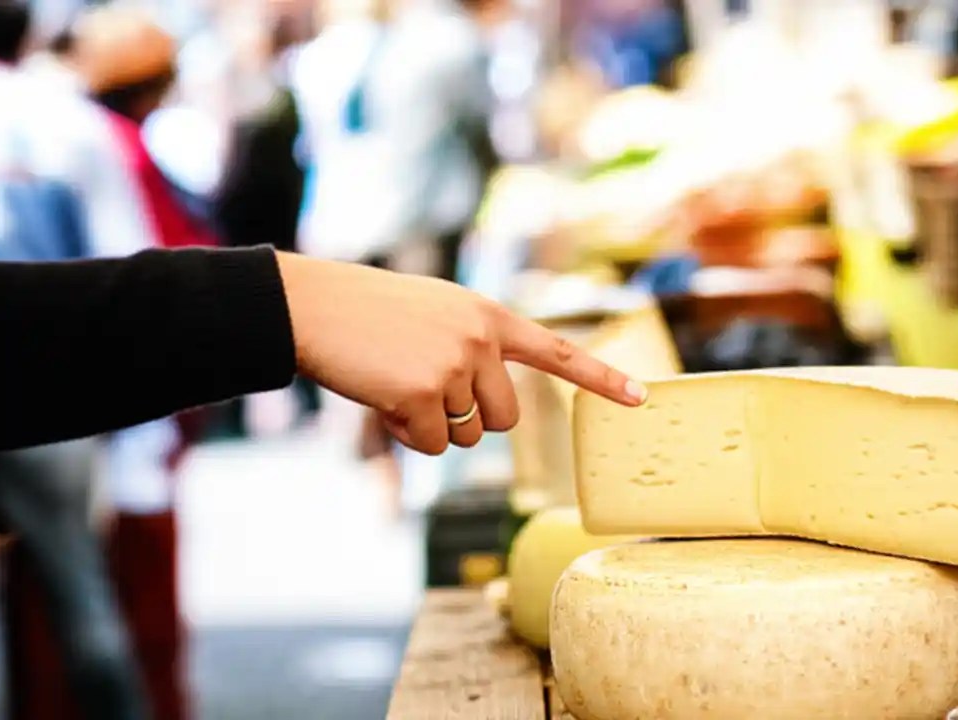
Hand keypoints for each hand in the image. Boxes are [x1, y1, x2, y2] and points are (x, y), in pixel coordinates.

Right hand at [277, 253, 646, 454]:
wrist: (315, 306)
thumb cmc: (371, 314)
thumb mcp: (437, 315)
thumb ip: (474, 350)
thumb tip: (484, 417)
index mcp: (490, 316)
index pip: (557, 352)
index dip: (600, 378)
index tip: (642, 398)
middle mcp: (483, 339)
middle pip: (505, 419)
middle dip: (470, 420)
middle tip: (425, 389)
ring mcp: (456, 365)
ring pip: (467, 436)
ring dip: (435, 426)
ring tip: (397, 382)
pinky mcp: (425, 393)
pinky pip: (435, 445)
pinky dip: (409, 435)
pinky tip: (383, 397)